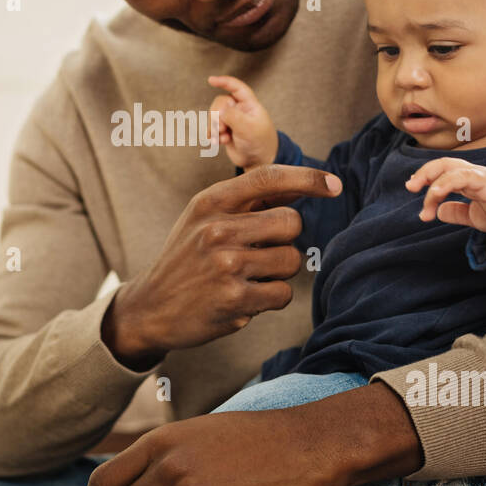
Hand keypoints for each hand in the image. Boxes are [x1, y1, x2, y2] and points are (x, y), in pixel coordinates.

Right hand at [101, 165, 341, 365]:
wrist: (151, 307)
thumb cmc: (188, 258)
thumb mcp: (205, 218)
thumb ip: (250, 202)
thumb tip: (303, 187)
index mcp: (211, 202)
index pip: (268, 177)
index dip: (307, 179)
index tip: (334, 185)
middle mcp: (217, 229)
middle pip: (291, 222)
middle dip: (285, 238)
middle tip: (260, 251)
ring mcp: (226, 265)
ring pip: (291, 260)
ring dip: (279, 272)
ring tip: (248, 277)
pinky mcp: (235, 300)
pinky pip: (283, 293)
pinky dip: (271, 298)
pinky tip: (244, 298)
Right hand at [207, 75, 278, 168]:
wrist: (259, 161)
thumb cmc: (260, 142)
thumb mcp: (248, 128)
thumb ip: (233, 116)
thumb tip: (219, 110)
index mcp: (249, 105)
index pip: (237, 88)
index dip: (224, 82)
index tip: (211, 80)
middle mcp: (239, 110)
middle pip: (220, 103)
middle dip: (216, 115)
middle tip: (221, 128)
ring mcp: (231, 120)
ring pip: (213, 116)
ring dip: (214, 127)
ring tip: (221, 138)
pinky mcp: (224, 131)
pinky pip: (211, 128)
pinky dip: (212, 135)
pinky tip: (216, 143)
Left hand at [405, 158, 485, 232]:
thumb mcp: (476, 218)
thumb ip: (458, 213)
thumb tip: (439, 211)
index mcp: (470, 180)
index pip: (444, 171)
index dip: (427, 176)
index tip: (413, 188)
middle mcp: (474, 174)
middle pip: (444, 163)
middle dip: (424, 173)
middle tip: (410, 187)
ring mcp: (480, 176)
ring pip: (449, 169)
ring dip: (432, 186)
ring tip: (425, 211)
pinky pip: (461, 176)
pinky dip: (445, 184)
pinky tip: (435, 196)